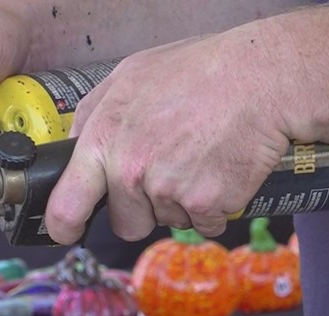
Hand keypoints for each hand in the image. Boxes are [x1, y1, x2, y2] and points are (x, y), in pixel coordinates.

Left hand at [45, 24, 297, 243]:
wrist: (264, 77)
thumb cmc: (201, 71)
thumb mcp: (130, 76)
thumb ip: (96, 114)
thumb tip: (76, 145)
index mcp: (104, 138)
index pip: (66, 203)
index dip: (64, 224)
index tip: (66, 230)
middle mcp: (130, 170)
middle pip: (125, 223)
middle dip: (143, 209)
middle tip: (168, 172)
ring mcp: (166, 190)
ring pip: (167, 222)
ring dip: (182, 202)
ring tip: (200, 158)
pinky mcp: (204, 205)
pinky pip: (203, 224)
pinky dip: (215, 207)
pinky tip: (221, 170)